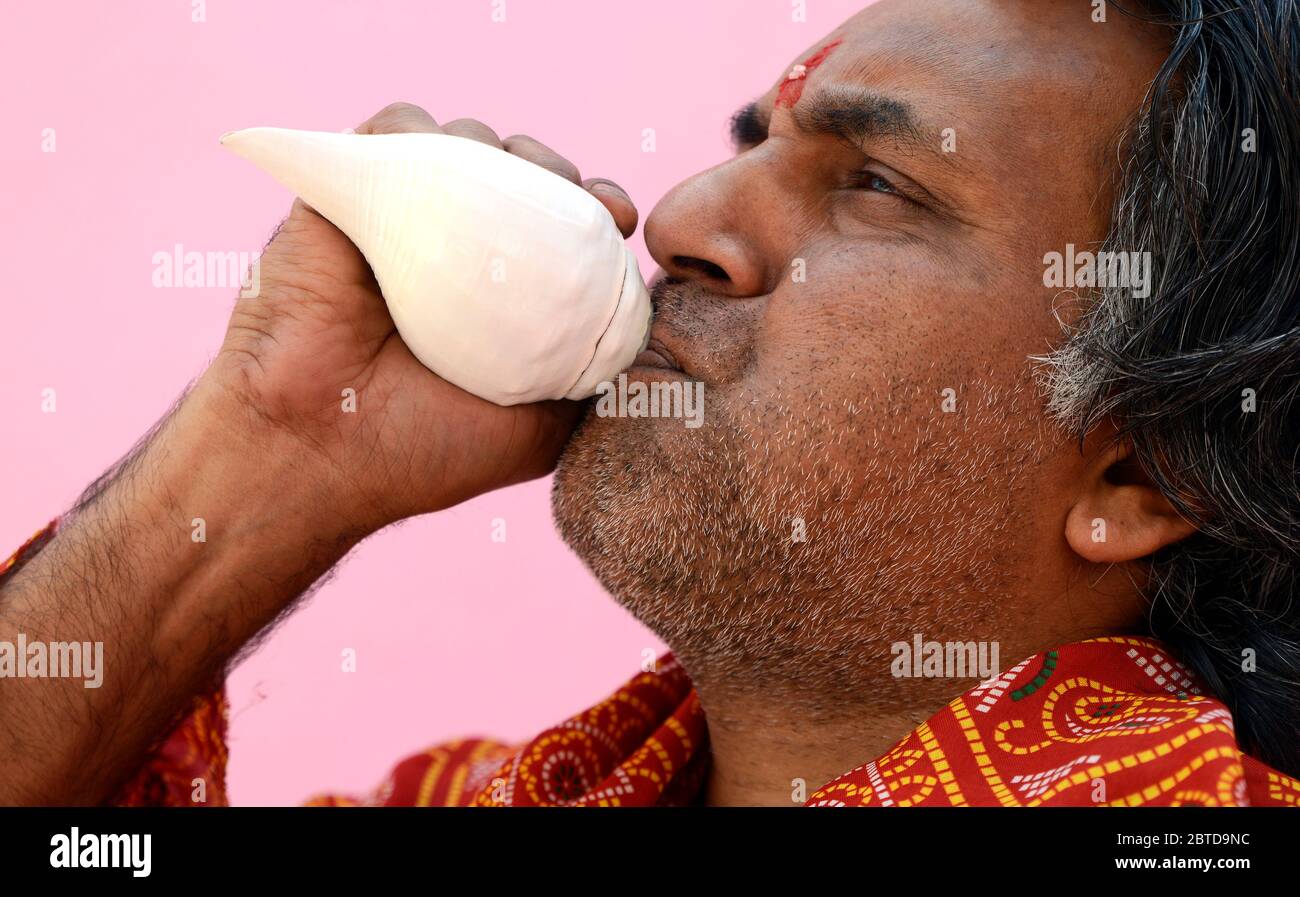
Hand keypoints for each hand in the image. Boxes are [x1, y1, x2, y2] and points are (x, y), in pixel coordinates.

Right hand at [208, 102, 639, 528]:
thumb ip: (594, 375)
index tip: (617, 218)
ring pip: (460, 145)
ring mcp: (398, 226)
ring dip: (498, 144)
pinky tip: (450, 150)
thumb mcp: (543, 427)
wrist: (317, 452)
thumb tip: (651, 328)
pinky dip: (420, 127)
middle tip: (574, 196)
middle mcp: (450, 257)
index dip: (593, 210)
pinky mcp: (345, 200)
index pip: (556, 228)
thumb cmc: (427, 450)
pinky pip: (388, 133)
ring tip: (516, 170)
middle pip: (516, 175)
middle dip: (555, 170)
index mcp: (496, 300)